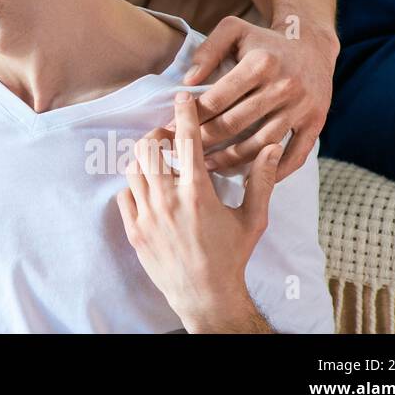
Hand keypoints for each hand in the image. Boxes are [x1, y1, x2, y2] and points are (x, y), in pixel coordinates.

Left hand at [117, 91, 282, 332]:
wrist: (206, 296)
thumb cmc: (232, 256)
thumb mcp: (253, 219)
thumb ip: (261, 180)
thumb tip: (271, 147)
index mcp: (197, 193)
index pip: (187, 141)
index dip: (184, 114)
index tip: (182, 99)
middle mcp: (168, 200)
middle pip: (148, 148)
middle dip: (157, 137)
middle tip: (169, 140)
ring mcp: (147, 216)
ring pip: (132, 169)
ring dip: (144, 160)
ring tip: (160, 164)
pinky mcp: (134, 231)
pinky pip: (124, 194)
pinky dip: (134, 187)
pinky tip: (150, 191)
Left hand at [180, 15, 337, 180]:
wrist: (312, 45)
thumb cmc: (264, 40)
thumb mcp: (234, 30)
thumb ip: (207, 51)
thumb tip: (187, 81)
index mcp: (261, 63)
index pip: (218, 98)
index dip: (191, 116)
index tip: (171, 129)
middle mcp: (284, 86)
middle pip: (235, 123)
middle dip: (205, 141)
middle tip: (183, 153)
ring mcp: (302, 107)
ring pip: (261, 144)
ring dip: (232, 160)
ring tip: (208, 167)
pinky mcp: (316, 122)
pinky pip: (295, 155)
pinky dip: (273, 171)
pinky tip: (249, 178)